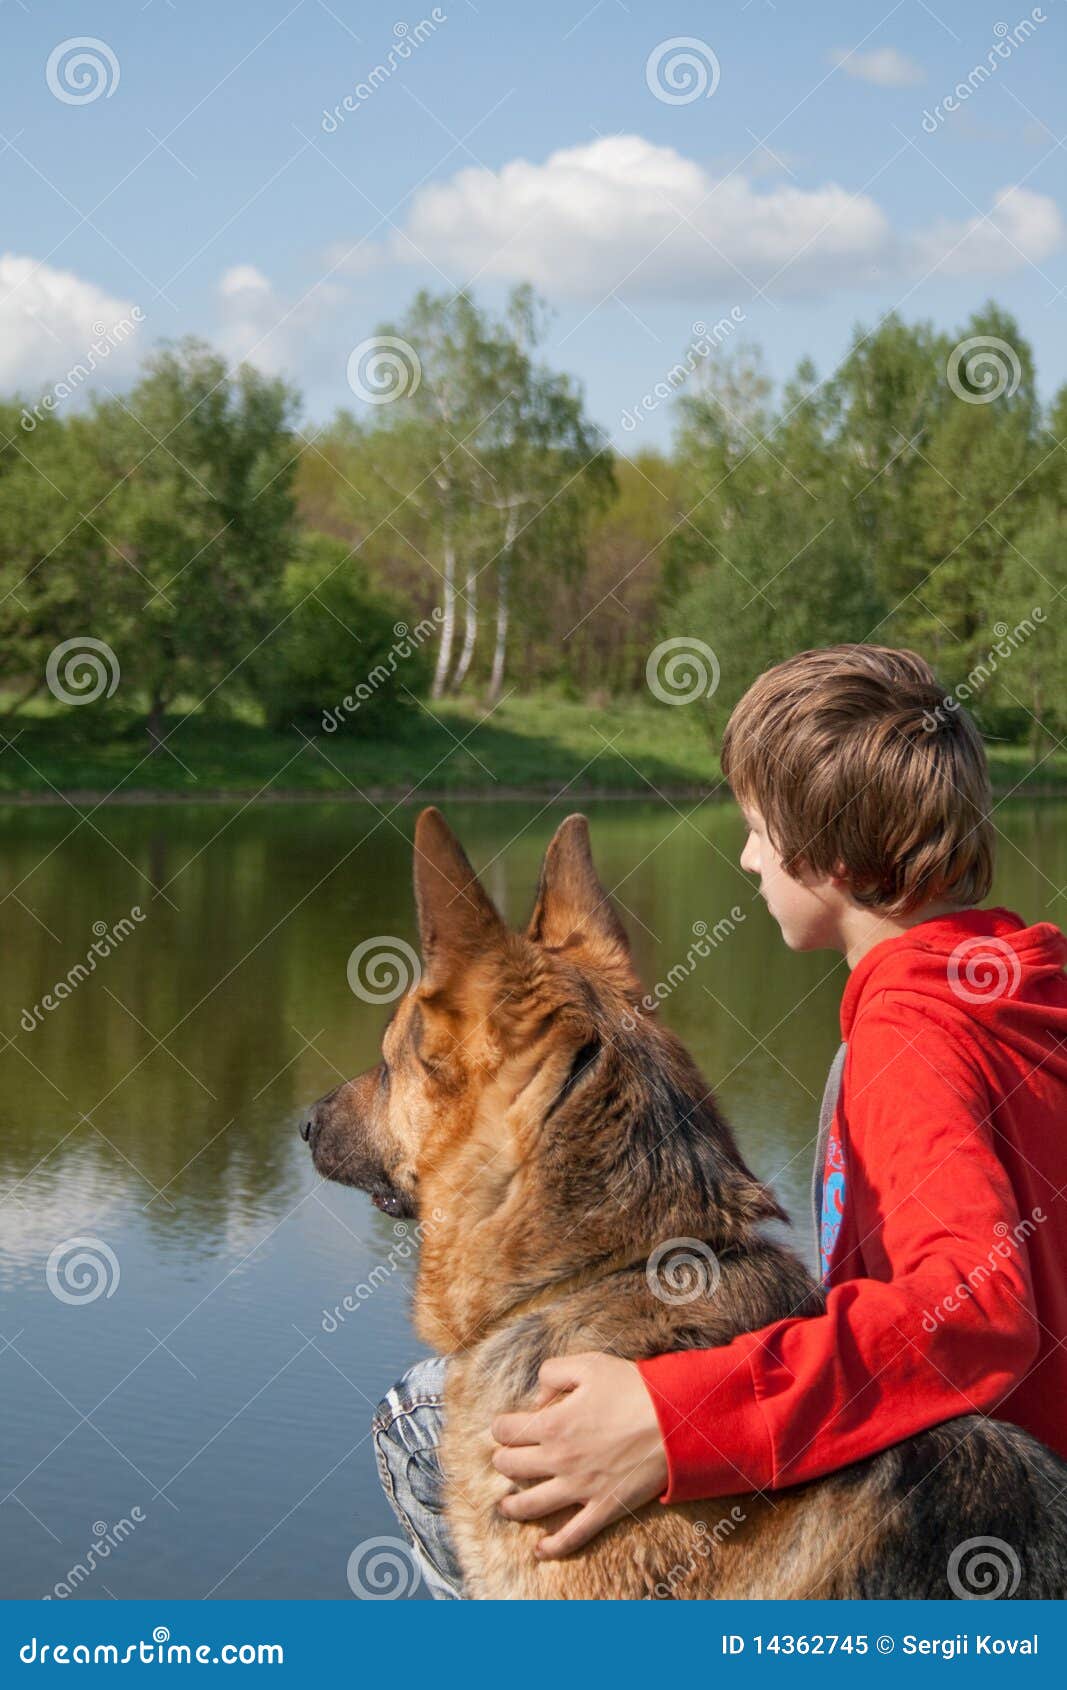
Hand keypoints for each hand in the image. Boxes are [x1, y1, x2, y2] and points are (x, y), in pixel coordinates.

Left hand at [489, 1351, 667, 1557]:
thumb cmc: (633, 1389)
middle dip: (503, 1461)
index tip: (504, 1427)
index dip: (500, 1427)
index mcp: (552, 1424)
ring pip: (531, 1505)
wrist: (675, 1421)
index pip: (506, 1430)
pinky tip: (540, 1550)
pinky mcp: (603, 1508)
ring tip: (505, 1505)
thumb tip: (537, 1398)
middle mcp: (559, 1459)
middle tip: (505, 1459)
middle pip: (511, 1467)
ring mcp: (580, 1488)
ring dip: (512, 1506)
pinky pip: (572, 1536)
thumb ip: (553, 1373)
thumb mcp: (589, 1364)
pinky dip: (553, 1547)